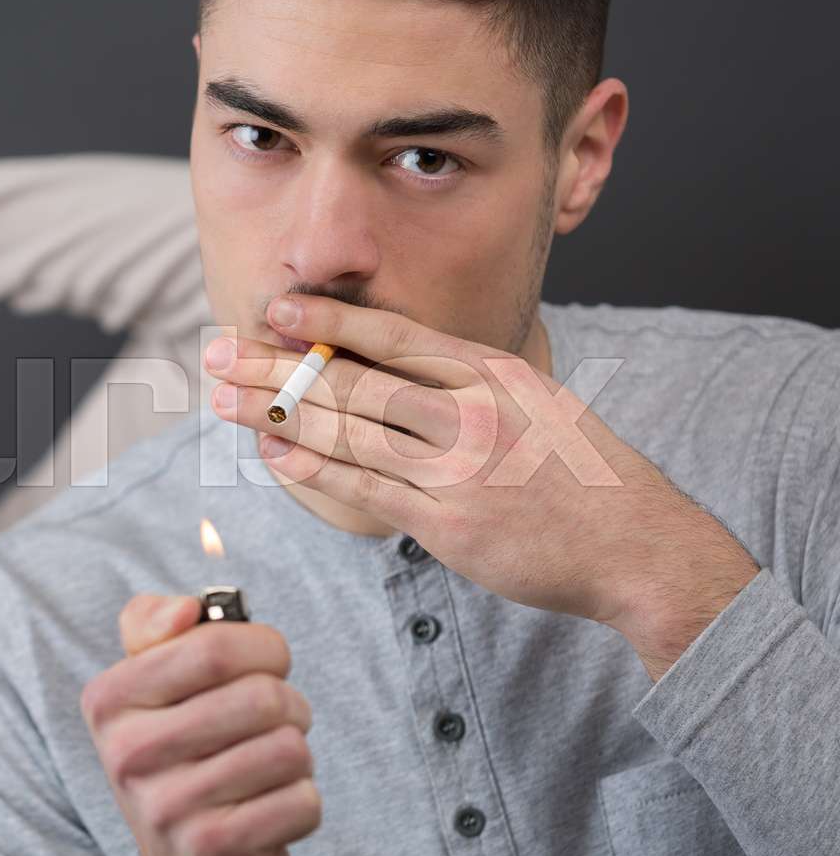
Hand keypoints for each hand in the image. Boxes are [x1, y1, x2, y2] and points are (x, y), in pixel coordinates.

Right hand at [81, 595, 319, 855]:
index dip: (265, 648)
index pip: (215, 646)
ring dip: (297, 757)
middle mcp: (128, 754)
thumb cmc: (180, 756)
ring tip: (266, 770)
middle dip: (290, 705)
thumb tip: (185, 609)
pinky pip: (302, 802)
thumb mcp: (149, 683)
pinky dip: (302, 803)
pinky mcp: (213, 852)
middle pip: (262, 697)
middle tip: (274, 722)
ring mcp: (168, 808)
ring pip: (290, 749)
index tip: (266, 664)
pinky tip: (269, 812)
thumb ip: (154, 624)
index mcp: (109, 700)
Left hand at [206, 293, 758, 677]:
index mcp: (493, 372)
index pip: (393, 334)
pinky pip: (363, 489)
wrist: (638, 548)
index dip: (327, 320)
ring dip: (276, 412)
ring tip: (224, 398)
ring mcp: (457, 469)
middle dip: (276, 365)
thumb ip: (471, 383)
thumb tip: (401, 366)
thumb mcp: (539, 402)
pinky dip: (312, 468)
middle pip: (353, 381)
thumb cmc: (583, 476)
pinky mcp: (446, 523)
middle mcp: (471, 412)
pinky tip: (272, 452)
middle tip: (217, 353)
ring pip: (346, 432)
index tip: (274, 307)